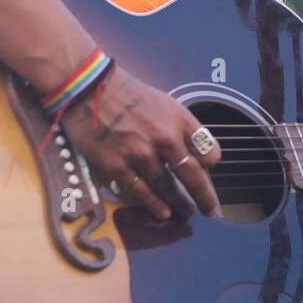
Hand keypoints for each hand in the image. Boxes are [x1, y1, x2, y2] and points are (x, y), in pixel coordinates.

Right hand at [59, 65, 222, 219]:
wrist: (91, 89)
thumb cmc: (130, 95)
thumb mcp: (167, 104)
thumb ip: (183, 128)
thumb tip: (196, 152)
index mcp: (179, 121)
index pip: (208, 152)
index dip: (211, 165)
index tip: (209, 174)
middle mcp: (164, 138)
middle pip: (193, 176)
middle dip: (205, 197)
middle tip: (211, 211)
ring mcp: (141, 154)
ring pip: (167, 188)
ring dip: (179, 203)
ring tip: (187, 212)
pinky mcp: (117, 165)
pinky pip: (141, 191)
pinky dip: (154, 205)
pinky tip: (163, 212)